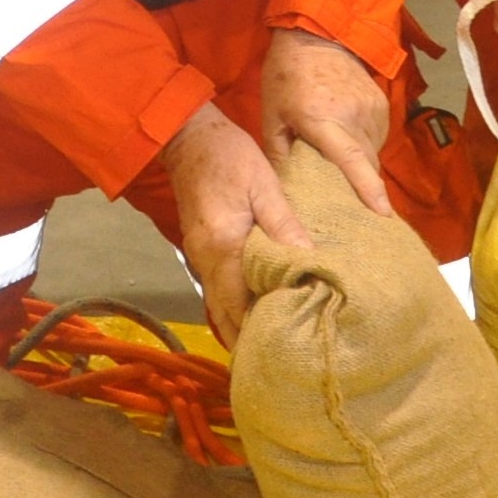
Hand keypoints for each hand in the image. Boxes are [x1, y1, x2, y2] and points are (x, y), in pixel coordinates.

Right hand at [162, 103, 310, 346]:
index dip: (260, 328)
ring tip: (266, 346)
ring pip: (218, 304)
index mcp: (224, 246)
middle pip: (224, 313)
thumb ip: (283, 224)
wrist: (187, 136)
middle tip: (275, 361)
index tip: (283, 350)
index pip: (240, 302)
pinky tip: (252, 311)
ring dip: (238, 325)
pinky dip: (232, 306)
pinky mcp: (200, 247)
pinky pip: (216, 288)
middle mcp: (207, 258)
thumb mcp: (264, 184)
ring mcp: (199, 255)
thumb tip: (309, 260)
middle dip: (247, 339)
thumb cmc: (229, 156)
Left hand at [258, 27, 393, 217]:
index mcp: (324, 120)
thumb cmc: (285, 75)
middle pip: (367, 165)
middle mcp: (354, 116)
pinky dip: (365, 147)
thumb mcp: (271, 116)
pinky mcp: (382, 103)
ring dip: (361, 165)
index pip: (352, 159)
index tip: (383, 214)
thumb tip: (285, 192)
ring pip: (374, 152)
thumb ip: (279, 155)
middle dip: (362, 187)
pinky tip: (348, 143)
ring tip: (343, 168)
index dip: (368, 189)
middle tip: (350, 207)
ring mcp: (372, 109)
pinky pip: (377, 137)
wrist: (315, 34)